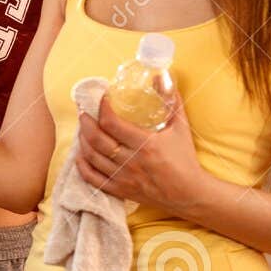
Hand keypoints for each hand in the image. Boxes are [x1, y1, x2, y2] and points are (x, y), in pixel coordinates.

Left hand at [75, 92, 209, 214]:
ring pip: (92, 157)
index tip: (102, 98)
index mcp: (145, 144)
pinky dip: (82, 165)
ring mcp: (123, 178)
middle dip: (85, 122)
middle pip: (97, 139)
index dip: (102, 108)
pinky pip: (93, 179)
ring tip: (82, 128)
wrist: (189, 194)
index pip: (112, 123)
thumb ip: (171, 100)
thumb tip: (162, 75)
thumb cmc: (185, 159)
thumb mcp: (181, 127)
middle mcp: (131, 162)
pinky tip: (81, 154)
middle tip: (83, 111)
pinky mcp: (120, 191)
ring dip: (82, 140)